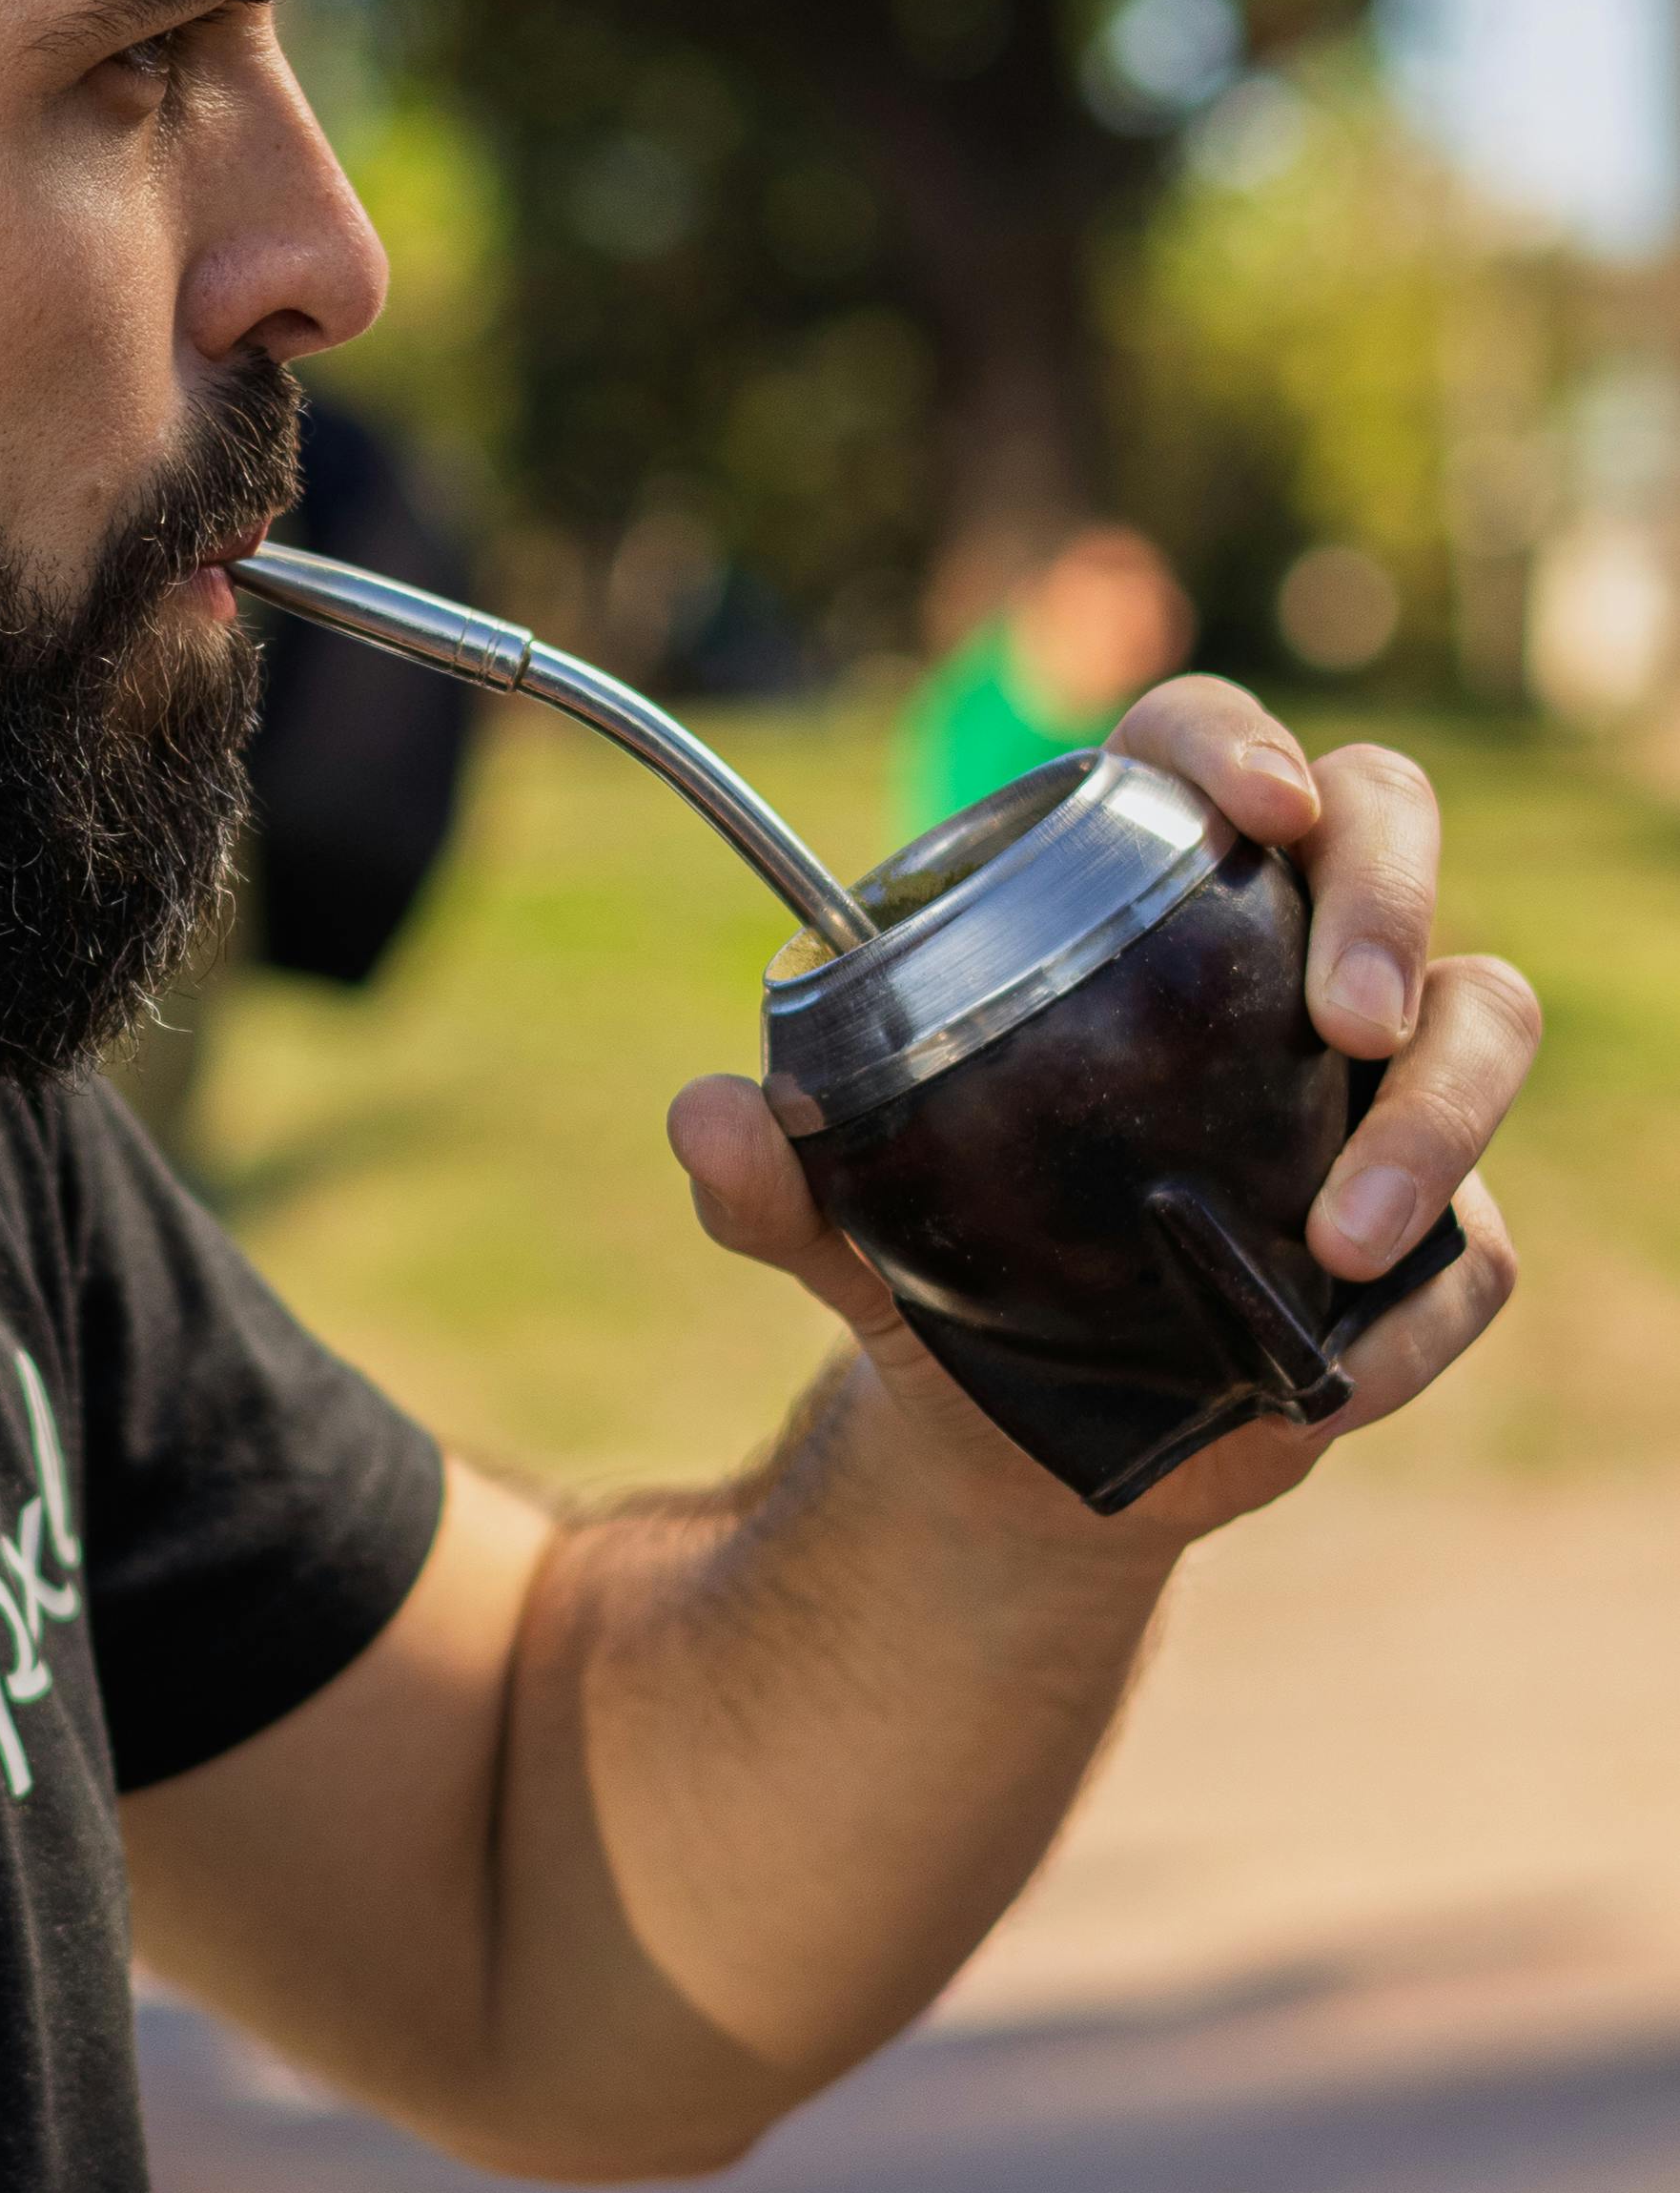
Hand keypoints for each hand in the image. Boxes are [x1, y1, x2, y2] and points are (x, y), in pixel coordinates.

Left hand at [665, 679, 1539, 1547]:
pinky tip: (1344, 1365)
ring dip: (1438, 1112)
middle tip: (1343, 1014)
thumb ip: (771, 1180)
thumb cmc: (933, 1273)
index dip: (1241, 745)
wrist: (1002, 1447)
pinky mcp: (1427, 1235)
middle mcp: (1274, 965)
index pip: (1200, 754)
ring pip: (1484, 1017)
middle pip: (1388, 835)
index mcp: (1133, 901)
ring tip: (1340, 1230)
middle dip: (1392, 898)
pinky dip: (1427, 1300)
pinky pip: (1475, 1248)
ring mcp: (1366, 1093)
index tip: (1255, 804)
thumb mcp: (836, 1228)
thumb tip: (708, 1120)